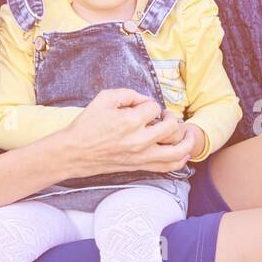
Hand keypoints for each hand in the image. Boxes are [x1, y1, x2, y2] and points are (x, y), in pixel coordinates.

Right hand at [59, 89, 196, 177]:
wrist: (74, 152)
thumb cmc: (86, 125)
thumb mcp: (103, 98)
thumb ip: (127, 94)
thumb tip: (144, 99)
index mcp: (131, 121)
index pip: (154, 108)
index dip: (150, 103)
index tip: (141, 106)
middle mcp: (140, 140)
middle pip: (171, 128)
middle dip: (171, 118)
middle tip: (165, 116)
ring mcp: (141, 156)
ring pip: (176, 152)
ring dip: (186, 142)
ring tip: (187, 134)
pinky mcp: (139, 166)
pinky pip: (167, 167)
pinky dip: (180, 160)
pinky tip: (184, 153)